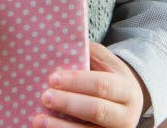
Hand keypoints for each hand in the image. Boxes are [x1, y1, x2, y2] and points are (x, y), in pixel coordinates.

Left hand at [32, 42, 149, 127]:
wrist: (128, 105)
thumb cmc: (109, 77)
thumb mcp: (105, 63)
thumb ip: (87, 54)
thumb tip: (58, 45)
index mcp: (126, 90)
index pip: (101, 85)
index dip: (76, 82)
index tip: (53, 78)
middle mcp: (126, 116)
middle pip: (96, 110)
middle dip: (68, 103)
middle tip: (45, 97)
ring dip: (60, 127)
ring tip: (38, 120)